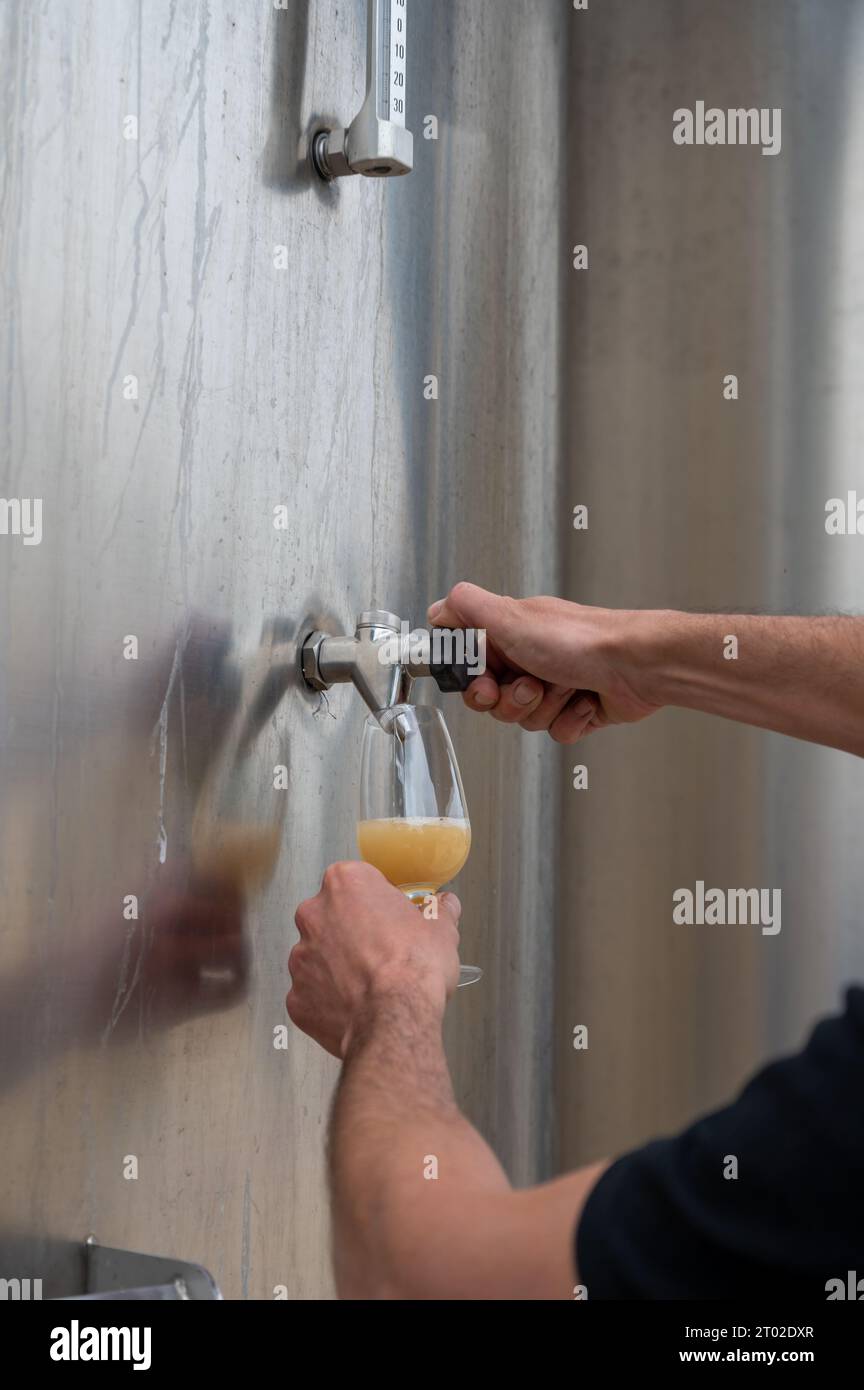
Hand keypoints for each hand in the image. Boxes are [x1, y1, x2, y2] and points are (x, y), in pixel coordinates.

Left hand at [287, 862, 461, 1058]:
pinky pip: (312, 993)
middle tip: (382, 950)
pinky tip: (356, 1006)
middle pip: (332, 916)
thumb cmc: (414, 966)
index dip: (377, 900)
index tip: (391, 916)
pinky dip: (330, 999)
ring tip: (370, 983)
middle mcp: (314, 915)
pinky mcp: (296, 996)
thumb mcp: (441, 928)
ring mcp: (300, 957)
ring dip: (339, 966)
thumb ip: (439, 910)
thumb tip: (445, 906)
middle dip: (352, 931)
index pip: (358, 882)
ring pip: (319, 956)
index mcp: (345, 884)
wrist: (396, 1018)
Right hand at [428, 582, 662, 742]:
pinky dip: (571, 720)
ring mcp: (556, 685)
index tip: (485, 682)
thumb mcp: (512, 617)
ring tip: (565, 686)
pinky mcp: (579, 709)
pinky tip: (584, 701)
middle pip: (496, 701)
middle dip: (512, 700)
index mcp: (512, 635)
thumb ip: (469, 609)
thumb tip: (439, 607)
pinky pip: (557, 731)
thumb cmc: (582, 640)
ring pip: (526, 718)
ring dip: (545, 708)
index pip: (472, 668)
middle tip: (530, 684)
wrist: (636, 665)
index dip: (474, 683)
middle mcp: (532, 658)